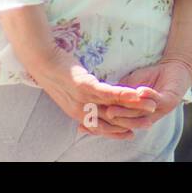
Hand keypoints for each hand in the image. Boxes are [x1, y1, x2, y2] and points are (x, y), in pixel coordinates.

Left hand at [27, 46, 156, 138]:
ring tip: (151, 105)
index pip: (102, 128)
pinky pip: (108, 93)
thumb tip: (95, 99)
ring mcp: (83, 100)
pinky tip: (136, 94)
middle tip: (150, 121)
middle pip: (111, 121)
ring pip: (113, 108)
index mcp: (77, 114)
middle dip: (132, 122)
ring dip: (134, 108)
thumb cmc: (56, 72)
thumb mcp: (70, 91)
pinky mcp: (84, 86)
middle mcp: (81, 112)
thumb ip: (83, 98)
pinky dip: (123, 95)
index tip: (132, 133)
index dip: (118, 132)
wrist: (41, 59)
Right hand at [98, 59, 191, 131]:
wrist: (172, 67)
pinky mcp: (169, 101)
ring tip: (118, 104)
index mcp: (136, 116)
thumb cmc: (149, 78)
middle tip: (105, 112)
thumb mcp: (127, 84)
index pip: (118, 123)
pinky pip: (158, 100)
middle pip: (128, 121)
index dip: (105, 121)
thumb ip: (114, 92)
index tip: (89, 119)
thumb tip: (93, 97)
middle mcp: (147, 117)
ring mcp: (159, 110)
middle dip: (116, 116)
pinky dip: (148, 95)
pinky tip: (140, 90)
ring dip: (130, 109)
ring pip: (141, 113)